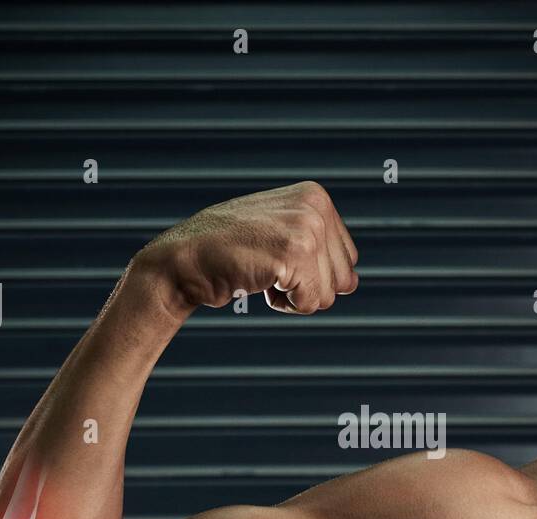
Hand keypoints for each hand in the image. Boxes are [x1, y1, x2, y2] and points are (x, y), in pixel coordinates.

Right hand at [133, 180, 359, 318]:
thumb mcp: (279, 235)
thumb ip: (319, 251)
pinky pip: (310, 303)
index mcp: (315, 195)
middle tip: (267, 264)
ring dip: (293, 295)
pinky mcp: (295, 254)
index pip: (347, 258)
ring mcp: (307, 227)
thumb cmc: (228, 251)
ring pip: (329, 294)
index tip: (275, 255)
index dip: (312, 272)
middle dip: (308, 285)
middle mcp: (315, 205)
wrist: (184, 259)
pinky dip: (284, 305)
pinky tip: (258, 280)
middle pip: (344, 278)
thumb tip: (353, 284)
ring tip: (261, 269)